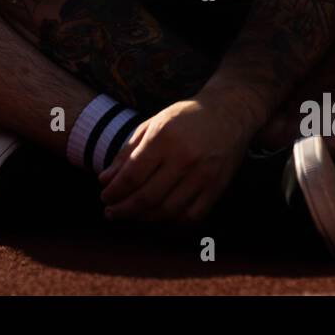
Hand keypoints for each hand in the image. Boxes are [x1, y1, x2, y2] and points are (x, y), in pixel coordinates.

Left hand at [97, 97, 253, 223]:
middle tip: (111, 213)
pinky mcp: (217, 187)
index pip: (132, 175)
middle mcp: (184, 158)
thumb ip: (127, 152)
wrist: (230, 111)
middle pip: (147, 197)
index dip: (114, 191)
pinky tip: (159, 217)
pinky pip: (191, 216)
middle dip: (124, 210)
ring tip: (132, 215)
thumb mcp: (152, 124)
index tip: (104, 197)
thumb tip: (104, 180)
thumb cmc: (185, 117)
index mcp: (163, 138)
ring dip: (144, 219)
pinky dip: (171, 223)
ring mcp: (203, 174)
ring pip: (167, 211)